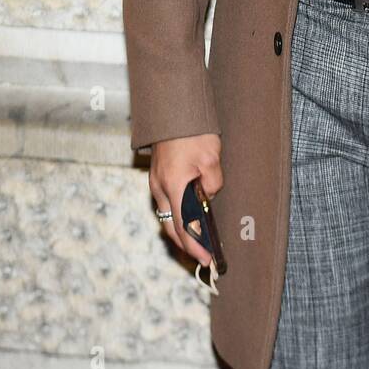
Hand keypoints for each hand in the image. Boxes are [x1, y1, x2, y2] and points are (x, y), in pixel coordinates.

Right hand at [149, 134, 222, 266]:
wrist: (173, 110)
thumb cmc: (192, 132)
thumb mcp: (211, 158)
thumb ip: (212, 183)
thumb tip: (208, 196)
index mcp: (173, 186)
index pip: (183, 226)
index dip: (194, 246)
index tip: (206, 259)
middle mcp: (160, 188)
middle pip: (170, 226)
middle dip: (186, 245)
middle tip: (203, 257)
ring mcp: (156, 182)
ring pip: (167, 216)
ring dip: (181, 231)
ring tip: (198, 241)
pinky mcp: (157, 176)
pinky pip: (166, 204)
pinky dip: (177, 216)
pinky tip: (189, 218)